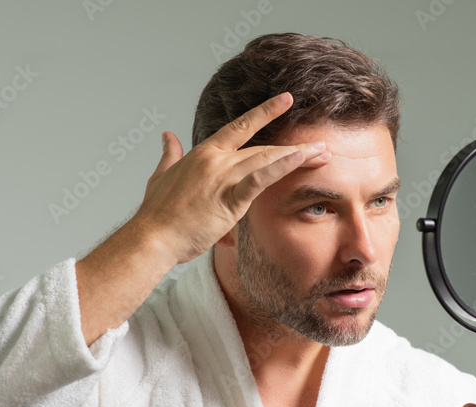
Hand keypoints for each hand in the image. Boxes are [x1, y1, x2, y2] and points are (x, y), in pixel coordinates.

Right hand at [131, 92, 330, 264]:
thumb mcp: (160, 176)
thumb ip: (169, 155)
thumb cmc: (157, 213)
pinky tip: (301, 160)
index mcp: (203, 153)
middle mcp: (216, 160)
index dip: (265, 112)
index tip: (286, 100)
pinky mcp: (229, 199)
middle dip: (294, 146)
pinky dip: (282, 167)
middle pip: (263, 147)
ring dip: (298, 156)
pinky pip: (261, 179)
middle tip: (320, 145)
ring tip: (323, 153)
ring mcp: (223, 178)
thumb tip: (168, 136)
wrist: (152, 237)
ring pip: (268, 159)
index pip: (240, 127)